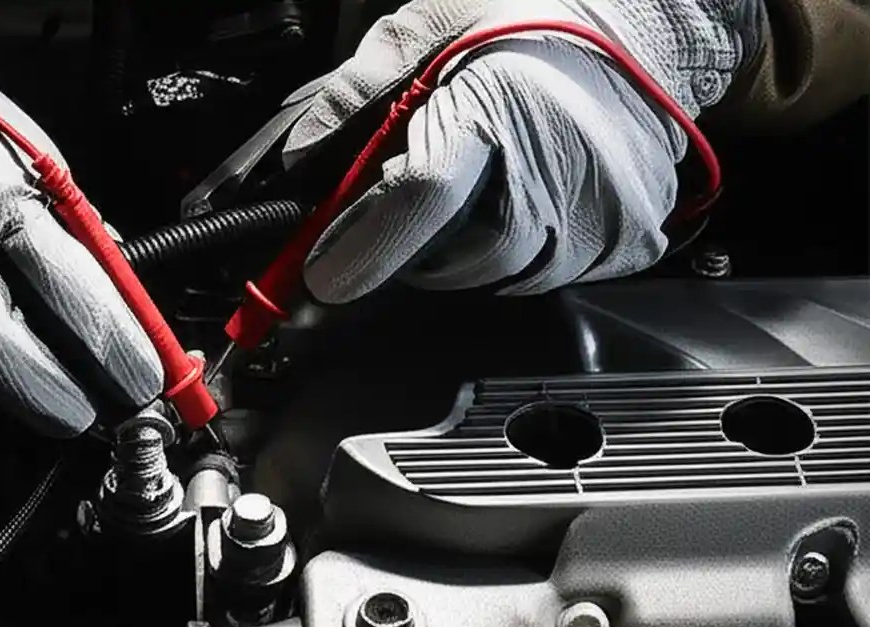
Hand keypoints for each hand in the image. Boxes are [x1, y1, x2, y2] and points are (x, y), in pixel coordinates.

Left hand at [285, 0, 761, 301]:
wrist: (647, 23)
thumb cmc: (536, 14)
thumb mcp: (433, 21)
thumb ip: (358, 88)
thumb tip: (302, 153)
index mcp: (504, 103)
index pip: (422, 196)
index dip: (362, 246)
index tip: (322, 273)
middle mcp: (561, 166)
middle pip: (457, 258)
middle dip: (410, 250)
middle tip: (407, 207)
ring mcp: (604, 213)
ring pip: (499, 277)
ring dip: (460, 252)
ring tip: (471, 190)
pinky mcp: (628, 241)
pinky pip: (545, 277)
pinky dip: (513, 256)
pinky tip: (515, 201)